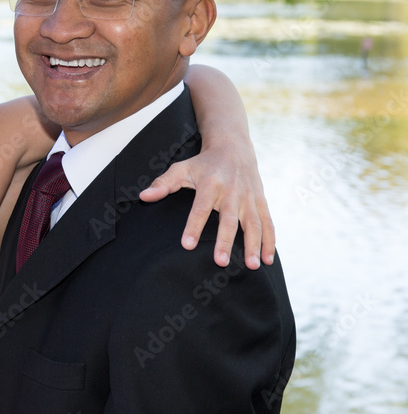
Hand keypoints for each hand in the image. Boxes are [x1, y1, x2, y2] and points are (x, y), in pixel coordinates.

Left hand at [140, 138, 274, 269]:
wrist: (234, 147)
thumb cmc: (203, 163)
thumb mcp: (182, 168)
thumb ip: (163, 183)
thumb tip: (143, 196)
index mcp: (211, 184)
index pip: (200, 208)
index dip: (194, 226)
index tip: (187, 245)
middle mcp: (233, 192)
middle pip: (229, 220)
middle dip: (226, 241)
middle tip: (220, 262)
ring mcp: (250, 198)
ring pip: (254, 224)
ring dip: (254, 245)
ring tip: (251, 266)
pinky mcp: (261, 202)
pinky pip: (268, 223)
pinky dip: (270, 241)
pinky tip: (267, 259)